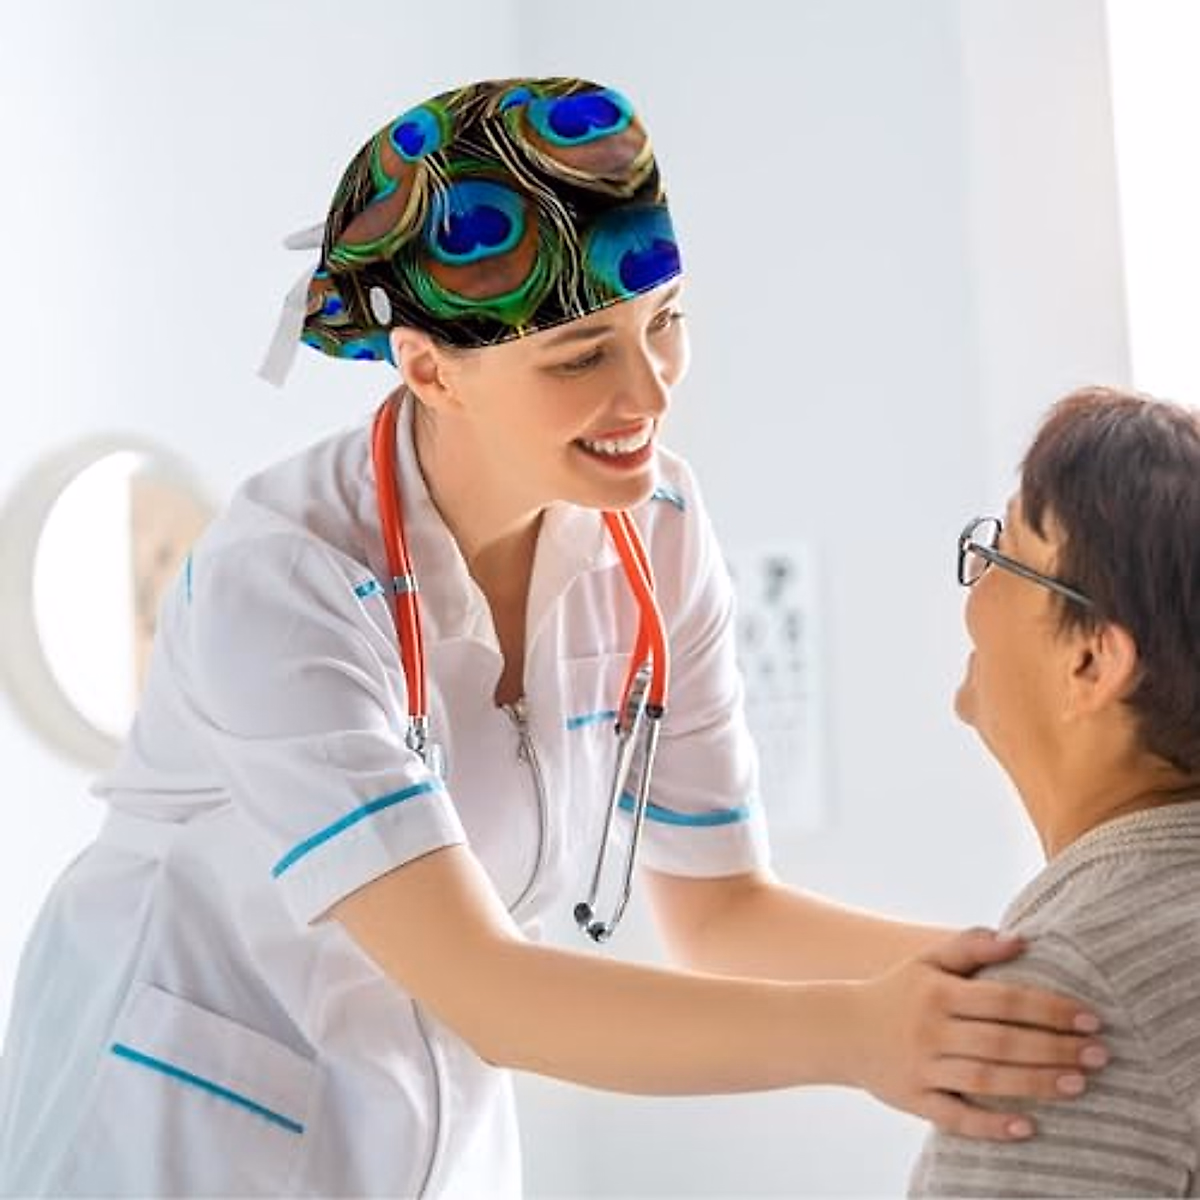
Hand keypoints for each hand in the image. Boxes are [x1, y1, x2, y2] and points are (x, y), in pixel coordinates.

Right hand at [847, 926, 1106, 1140]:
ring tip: (1079, 1085)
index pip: (1004, 1000)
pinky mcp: (914, 1100)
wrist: (840, 1028)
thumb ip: (971, 945)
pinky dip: (991, 1124)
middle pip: (1002, 1042)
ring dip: (1036, 1084)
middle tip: (1099, 1055)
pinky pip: (955, 1116)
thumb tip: (1021, 939)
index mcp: (938, 992)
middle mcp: (931, 1030)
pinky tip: (1026, 1127)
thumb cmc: (897, 991)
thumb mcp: (927, 961)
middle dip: (1054, 1048)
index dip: (1049, 1008)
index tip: (1090, 1017)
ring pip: (986, 1079)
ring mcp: (922, 1067)